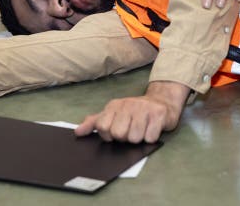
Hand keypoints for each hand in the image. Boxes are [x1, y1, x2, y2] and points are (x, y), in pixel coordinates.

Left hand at [74, 81, 188, 142]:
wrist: (161, 101)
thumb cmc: (134, 111)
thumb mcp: (113, 114)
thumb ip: (94, 122)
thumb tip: (77, 132)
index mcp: (114, 105)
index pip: (102, 127)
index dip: (108, 135)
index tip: (115, 132)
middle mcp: (128, 104)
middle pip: (119, 134)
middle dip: (125, 137)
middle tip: (131, 130)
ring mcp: (144, 108)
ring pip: (134, 138)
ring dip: (139, 138)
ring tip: (142, 129)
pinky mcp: (158, 114)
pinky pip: (150, 138)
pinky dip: (151, 137)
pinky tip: (151, 129)